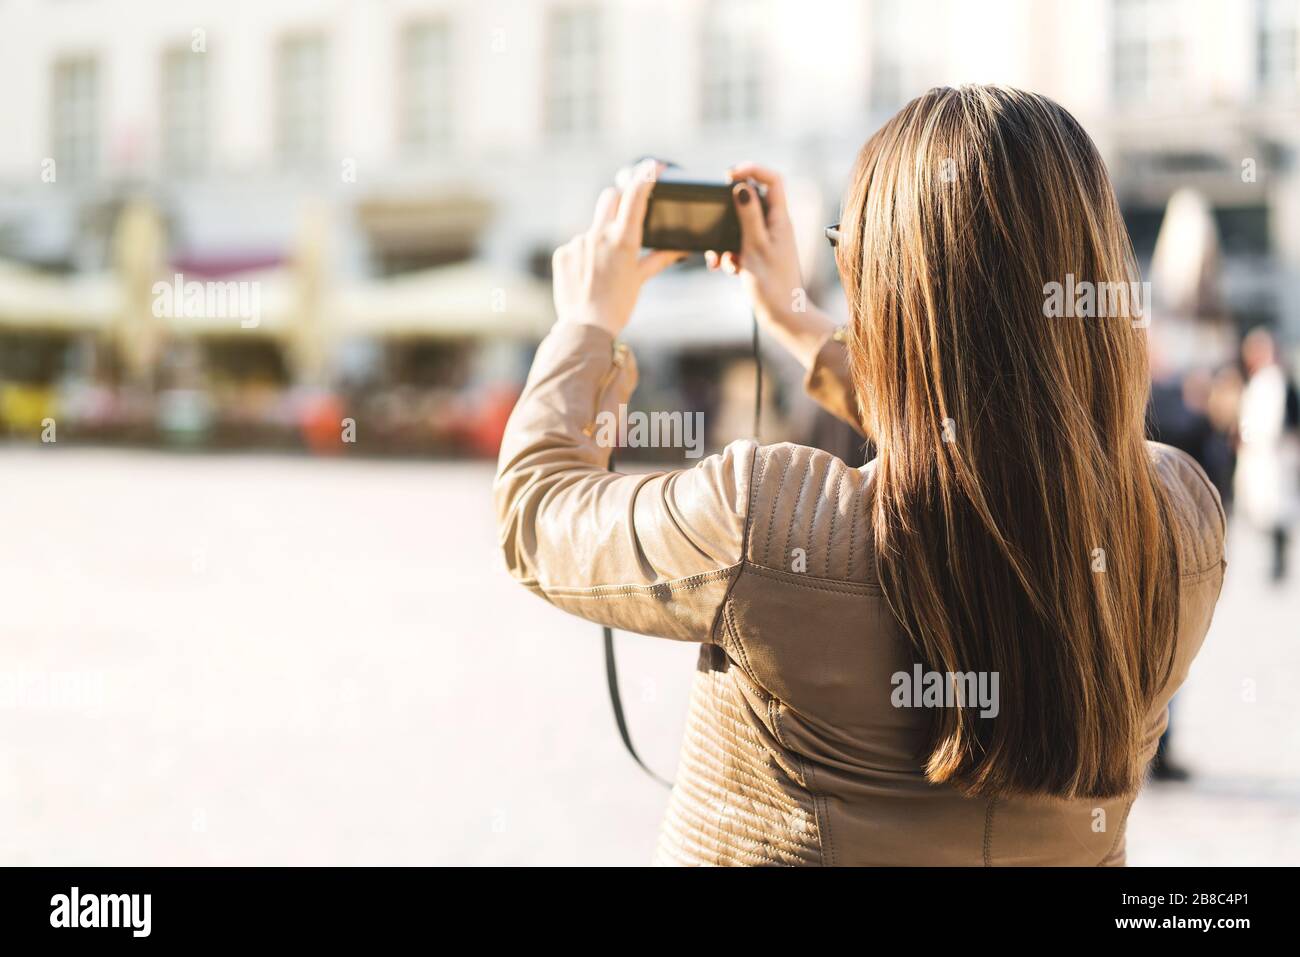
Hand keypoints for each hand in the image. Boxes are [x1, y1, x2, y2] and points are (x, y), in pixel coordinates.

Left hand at [551, 160, 683, 336]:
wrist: (586, 328)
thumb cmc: (618, 305)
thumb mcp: (641, 279)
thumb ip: (659, 258)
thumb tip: (681, 250)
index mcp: (623, 240)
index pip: (635, 196)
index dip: (645, 177)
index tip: (652, 167)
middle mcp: (599, 235)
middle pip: (609, 197)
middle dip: (619, 199)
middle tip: (625, 216)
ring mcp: (578, 242)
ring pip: (593, 226)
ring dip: (600, 238)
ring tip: (603, 268)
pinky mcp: (562, 253)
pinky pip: (576, 245)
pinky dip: (584, 255)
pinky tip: (586, 276)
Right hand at [706, 163, 835, 369]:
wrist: (781, 316)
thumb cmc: (772, 284)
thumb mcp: (755, 246)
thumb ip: (748, 214)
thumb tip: (742, 186)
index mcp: (780, 219)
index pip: (773, 180)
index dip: (752, 170)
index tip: (729, 174)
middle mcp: (776, 227)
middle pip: (752, 201)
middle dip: (730, 210)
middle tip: (716, 220)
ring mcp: (768, 242)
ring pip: (741, 225)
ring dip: (725, 238)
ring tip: (719, 257)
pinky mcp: (759, 256)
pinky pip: (739, 245)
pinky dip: (729, 254)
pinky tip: (725, 268)